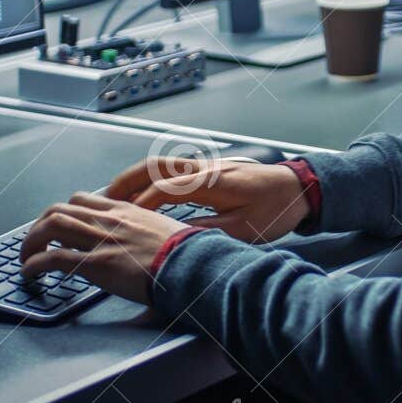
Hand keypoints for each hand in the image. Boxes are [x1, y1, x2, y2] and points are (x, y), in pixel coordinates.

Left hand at [18, 193, 189, 304]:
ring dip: (31, 241)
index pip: (84, 199)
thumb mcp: (166, 233)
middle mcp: (109, 219)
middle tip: (35, 240)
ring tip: (25, 256)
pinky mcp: (96, 263)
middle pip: (61, 209)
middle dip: (41, 224)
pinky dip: (34, 264)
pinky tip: (29, 273)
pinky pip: (53, 258)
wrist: (193, 265)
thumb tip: (143, 245)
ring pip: (51, 226)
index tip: (59, 226)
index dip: (65, 211)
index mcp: (126, 211)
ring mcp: (101, 239)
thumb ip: (147, 233)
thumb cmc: (187, 254)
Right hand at [106, 156, 310, 243]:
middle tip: (102, 203)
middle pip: (153, 166)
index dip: (140, 204)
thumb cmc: (277, 208)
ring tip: (113, 198)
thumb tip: (175, 238)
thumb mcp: (245, 229)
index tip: (122, 220)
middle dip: (124, 183)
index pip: (164, 188)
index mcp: (212, 181)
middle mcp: (204, 168)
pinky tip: (141, 195)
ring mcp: (205, 166)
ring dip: (133, 179)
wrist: (300, 187)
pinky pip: (170, 169)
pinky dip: (148, 179)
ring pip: (159, 164)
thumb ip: (209, 232)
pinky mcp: (208, 170)